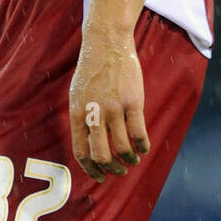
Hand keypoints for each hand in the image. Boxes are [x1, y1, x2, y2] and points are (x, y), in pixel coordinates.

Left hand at [69, 23, 149, 182]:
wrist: (107, 43)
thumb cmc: (92, 69)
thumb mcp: (77, 94)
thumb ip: (81, 118)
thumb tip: (87, 144)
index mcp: (78, 113)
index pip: (81, 151)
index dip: (91, 169)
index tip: (100, 176)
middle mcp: (95, 114)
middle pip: (102, 155)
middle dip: (111, 169)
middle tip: (119, 170)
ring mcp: (115, 108)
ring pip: (122, 147)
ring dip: (129, 159)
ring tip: (133, 160)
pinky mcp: (133, 102)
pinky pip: (139, 133)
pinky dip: (143, 146)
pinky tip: (144, 148)